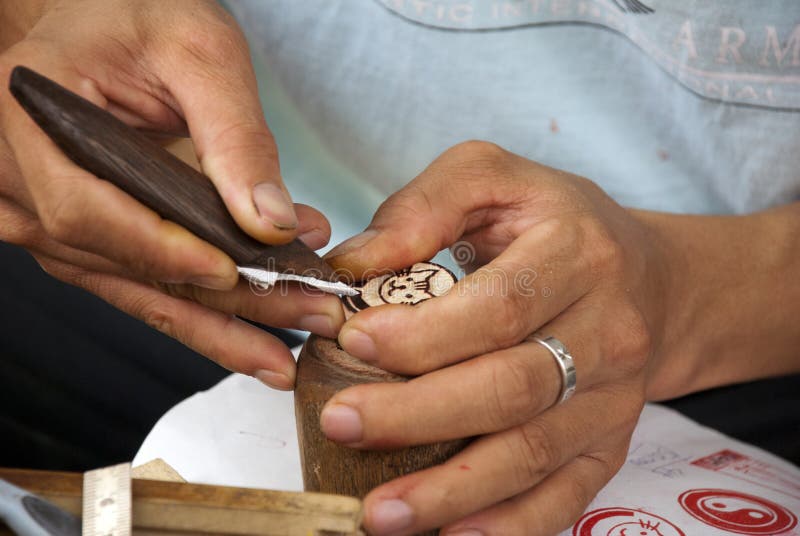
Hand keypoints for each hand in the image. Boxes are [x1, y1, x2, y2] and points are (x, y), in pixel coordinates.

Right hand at [0, 0, 343, 388]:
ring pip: (132, 290)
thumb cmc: (136, 18)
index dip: (159, 248)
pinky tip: (249, 340)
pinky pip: (136, 286)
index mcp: (30, 116)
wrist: (105, 22)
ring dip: (214, 326)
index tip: (230, 271)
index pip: (84, 207)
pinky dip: (196, 317)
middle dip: (217, 302)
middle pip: (119, 263)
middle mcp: (23, 177)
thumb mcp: (197, 50)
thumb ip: (234, 132)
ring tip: (284, 351)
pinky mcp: (82, 237)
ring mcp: (45, 215)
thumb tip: (270, 221)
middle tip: (300, 315)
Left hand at [323, 141, 670, 534]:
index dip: (424, 334)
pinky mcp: (611, 440)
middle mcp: (608, 328)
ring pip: (534, 452)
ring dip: (453, 490)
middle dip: (419, 415)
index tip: (353, 342)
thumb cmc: (555, 222)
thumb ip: (423, 208)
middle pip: (512, 387)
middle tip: (342, 424)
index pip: (499, 306)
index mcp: (576, 252)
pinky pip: (566, 493)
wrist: (647, 275)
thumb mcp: (493, 178)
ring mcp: (613, 394)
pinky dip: (511, 524)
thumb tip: (353, 267)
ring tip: (379, 512)